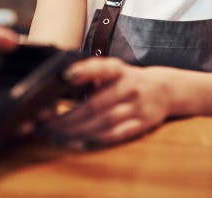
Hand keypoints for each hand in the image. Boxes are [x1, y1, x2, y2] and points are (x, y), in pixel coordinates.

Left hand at [45, 57, 170, 146]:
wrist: (166, 89)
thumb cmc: (128, 81)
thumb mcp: (113, 73)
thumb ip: (90, 78)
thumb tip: (57, 88)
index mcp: (119, 70)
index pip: (102, 68)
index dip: (84, 71)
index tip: (66, 75)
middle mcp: (129, 86)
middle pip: (95, 104)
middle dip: (67, 118)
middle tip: (45, 127)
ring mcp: (138, 106)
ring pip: (103, 121)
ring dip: (77, 131)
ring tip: (56, 137)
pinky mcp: (143, 123)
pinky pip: (118, 134)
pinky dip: (98, 139)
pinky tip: (81, 143)